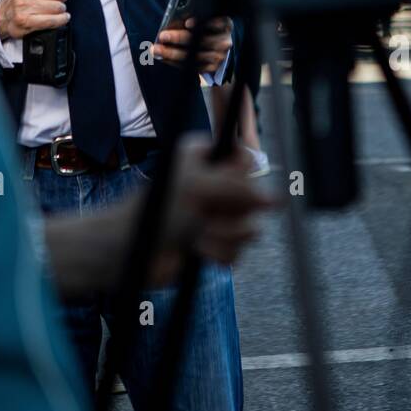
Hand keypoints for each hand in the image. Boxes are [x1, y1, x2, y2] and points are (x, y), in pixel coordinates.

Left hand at [152, 15, 232, 72]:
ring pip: (193, 56)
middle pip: (200, 41)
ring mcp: (219, 56)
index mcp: (225, 25)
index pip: (216, 23)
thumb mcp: (206, 19)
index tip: (187, 23)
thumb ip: (194, 17)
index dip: (201, 23)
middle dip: (179, 38)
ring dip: (172, 53)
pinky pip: (192, 67)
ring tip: (156, 49)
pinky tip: (164, 58)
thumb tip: (173, 19)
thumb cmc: (207, 27)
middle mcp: (224, 41)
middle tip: (162, 36)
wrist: (219, 46)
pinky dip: (176, 63)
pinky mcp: (212, 67)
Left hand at [152, 133, 275, 281]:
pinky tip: (197, 249)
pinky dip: (218, 252)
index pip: (245, 160)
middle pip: (252, 196)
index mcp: (204, 157)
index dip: (245, 177)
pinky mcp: (213, 242)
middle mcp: (211, 183)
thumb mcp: (198, 189)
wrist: (132, 253)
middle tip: (208, 214)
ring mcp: (213, 213)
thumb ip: (240, 189)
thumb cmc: (158, 211)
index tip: (232, 188)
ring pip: (248, 226)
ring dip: (224, 235)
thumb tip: (278, 198)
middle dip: (233, 212)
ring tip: (199, 235)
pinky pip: (237, 249)